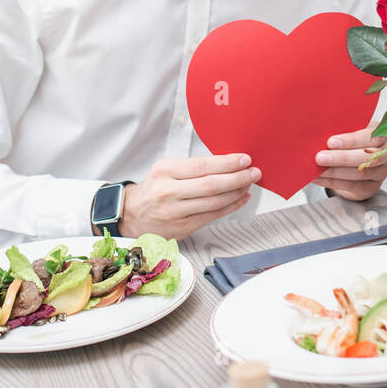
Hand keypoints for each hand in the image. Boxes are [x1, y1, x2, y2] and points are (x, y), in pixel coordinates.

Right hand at [116, 154, 260, 239]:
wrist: (132, 214)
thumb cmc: (155, 188)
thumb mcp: (166, 169)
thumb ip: (193, 167)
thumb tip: (228, 163)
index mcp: (165, 171)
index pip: (202, 166)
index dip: (227, 163)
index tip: (245, 159)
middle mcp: (169, 192)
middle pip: (211, 185)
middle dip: (238, 178)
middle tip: (254, 172)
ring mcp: (175, 212)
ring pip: (214, 202)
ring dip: (237, 192)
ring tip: (249, 184)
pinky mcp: (182, 228)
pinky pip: (213, 216)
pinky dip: (231, 206)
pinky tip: (241, 198)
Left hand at [314, 121, 386, 200]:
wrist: (356, 162)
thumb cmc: (353, 143)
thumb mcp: (351, 132)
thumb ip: (342, 132)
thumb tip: (320, 135)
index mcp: (381, 134)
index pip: (370, 136)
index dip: (351, 140)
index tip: (331, 142)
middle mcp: (385, 153)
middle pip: (367, 156)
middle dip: (341, 158)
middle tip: (320, 157)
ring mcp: (380, 172)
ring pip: (359, 173)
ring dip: (335, 172)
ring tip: (318, 170)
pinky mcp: (371, 187)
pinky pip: (352, 186)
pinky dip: (333, 182)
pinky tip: (319, 178)